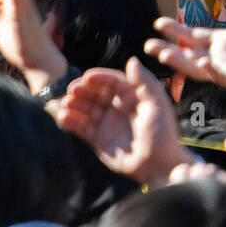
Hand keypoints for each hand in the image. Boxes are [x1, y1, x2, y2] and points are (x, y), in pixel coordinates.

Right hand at [57, 58, 189, 185]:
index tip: (87, 77)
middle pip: (96, 93)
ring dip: (74, 104)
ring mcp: (107, 123)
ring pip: (86, 109)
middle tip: (72, 89)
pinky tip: (63, 117)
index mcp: (131, 95)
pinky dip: (72, 122)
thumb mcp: (157, 105)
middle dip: (83, 90)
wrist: (159, 166)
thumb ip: (144, 83)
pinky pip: (82, 128)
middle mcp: (117, 107)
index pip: (112, 81)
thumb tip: (132, 60)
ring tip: (65, 103)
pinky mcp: (99, 140)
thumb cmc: (162, 134)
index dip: (99, 77)